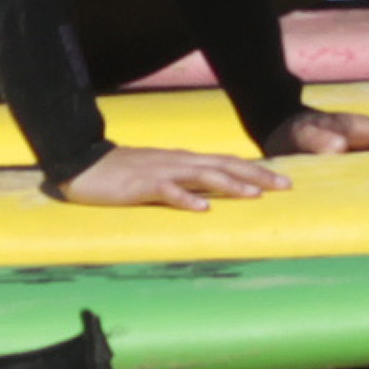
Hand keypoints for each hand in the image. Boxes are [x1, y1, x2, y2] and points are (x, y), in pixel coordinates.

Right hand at [49, 144, 290, 211]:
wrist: (83, 164)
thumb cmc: (122, 172)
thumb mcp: (160, 173)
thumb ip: (185, 179)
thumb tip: (213, 191)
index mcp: (183, 160)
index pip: (227, 162)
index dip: (256, 170)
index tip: (283, 180)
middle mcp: (177, 162)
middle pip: (224, 166)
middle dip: (256, 176)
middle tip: (285, 186)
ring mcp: (160, 172)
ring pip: (202, 176)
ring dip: (230, 185)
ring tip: (254, 195)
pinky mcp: (140, 186)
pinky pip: (167, 192)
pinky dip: (186, 199)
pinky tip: (202, 209)